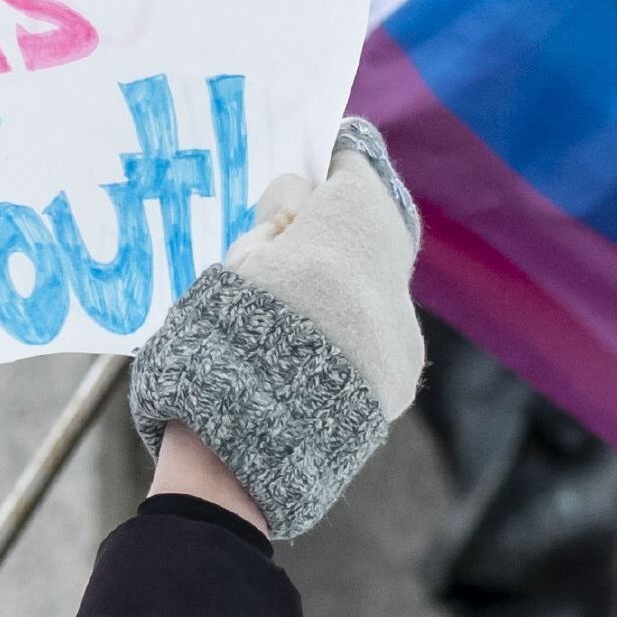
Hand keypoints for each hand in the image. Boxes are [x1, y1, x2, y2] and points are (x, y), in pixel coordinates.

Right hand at [124, 117, 422, 541]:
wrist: (238, 460)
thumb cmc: (214, 349)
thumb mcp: (228, 269)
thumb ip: (272, 226)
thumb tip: (301, 204)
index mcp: (338, 241)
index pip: (354, 172)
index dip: (336, 161)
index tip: (322, 156)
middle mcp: (385, 281)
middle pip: (374, 225)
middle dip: (341, 223)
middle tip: (296, 231)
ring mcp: (401, 333)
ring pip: (379, 280)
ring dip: (347, 276)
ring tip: (297, 297)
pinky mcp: (401, 377)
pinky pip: (382, 328)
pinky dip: (353, 323)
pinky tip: (313, 341)